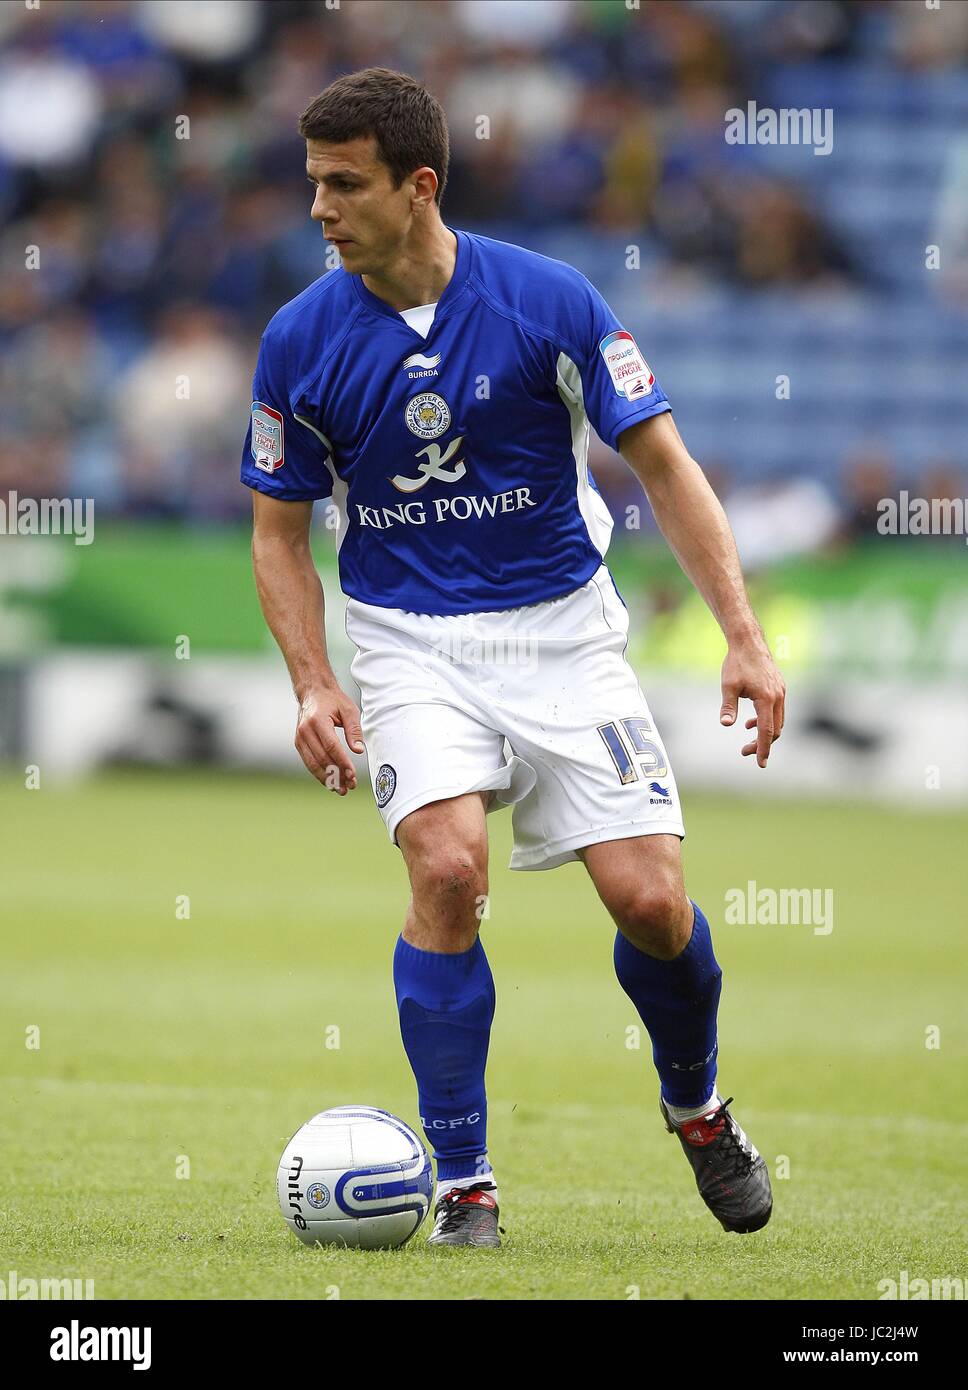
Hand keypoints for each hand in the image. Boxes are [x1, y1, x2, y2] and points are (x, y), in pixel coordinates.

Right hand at [295, 685, 363, 792]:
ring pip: (313, 764)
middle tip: (350, 786)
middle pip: (322, 758)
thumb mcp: (349, 710)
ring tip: (341, 789)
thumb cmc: (333, 700)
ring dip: (327, 779)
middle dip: (336, 774)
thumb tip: (359, 751)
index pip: (331, 746)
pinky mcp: (298, 743)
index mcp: (317, 720)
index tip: (352, 774)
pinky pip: (309, 762)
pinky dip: (319, 773)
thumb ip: (354, 730)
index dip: (342, 762)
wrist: (313, 692)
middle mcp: (305, 731)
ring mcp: (299, 738)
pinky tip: (331, 781)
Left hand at [720, 638, 785, 767]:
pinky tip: (750, 722)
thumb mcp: (728, 686)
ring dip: (764, 733)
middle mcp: (778, 697)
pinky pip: (776, 711)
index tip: (760, 764)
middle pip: (775, 730)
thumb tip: (725, 724)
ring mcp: (781, 692)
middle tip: (744, 752)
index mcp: (767, 699)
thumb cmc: (736, 663)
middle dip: (762, 744)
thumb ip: (728, 707)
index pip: (767, 731)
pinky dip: (766, 720)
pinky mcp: (779, 688)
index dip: (763, 749)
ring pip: (778, 721)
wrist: (748, 642)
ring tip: (746, 738)